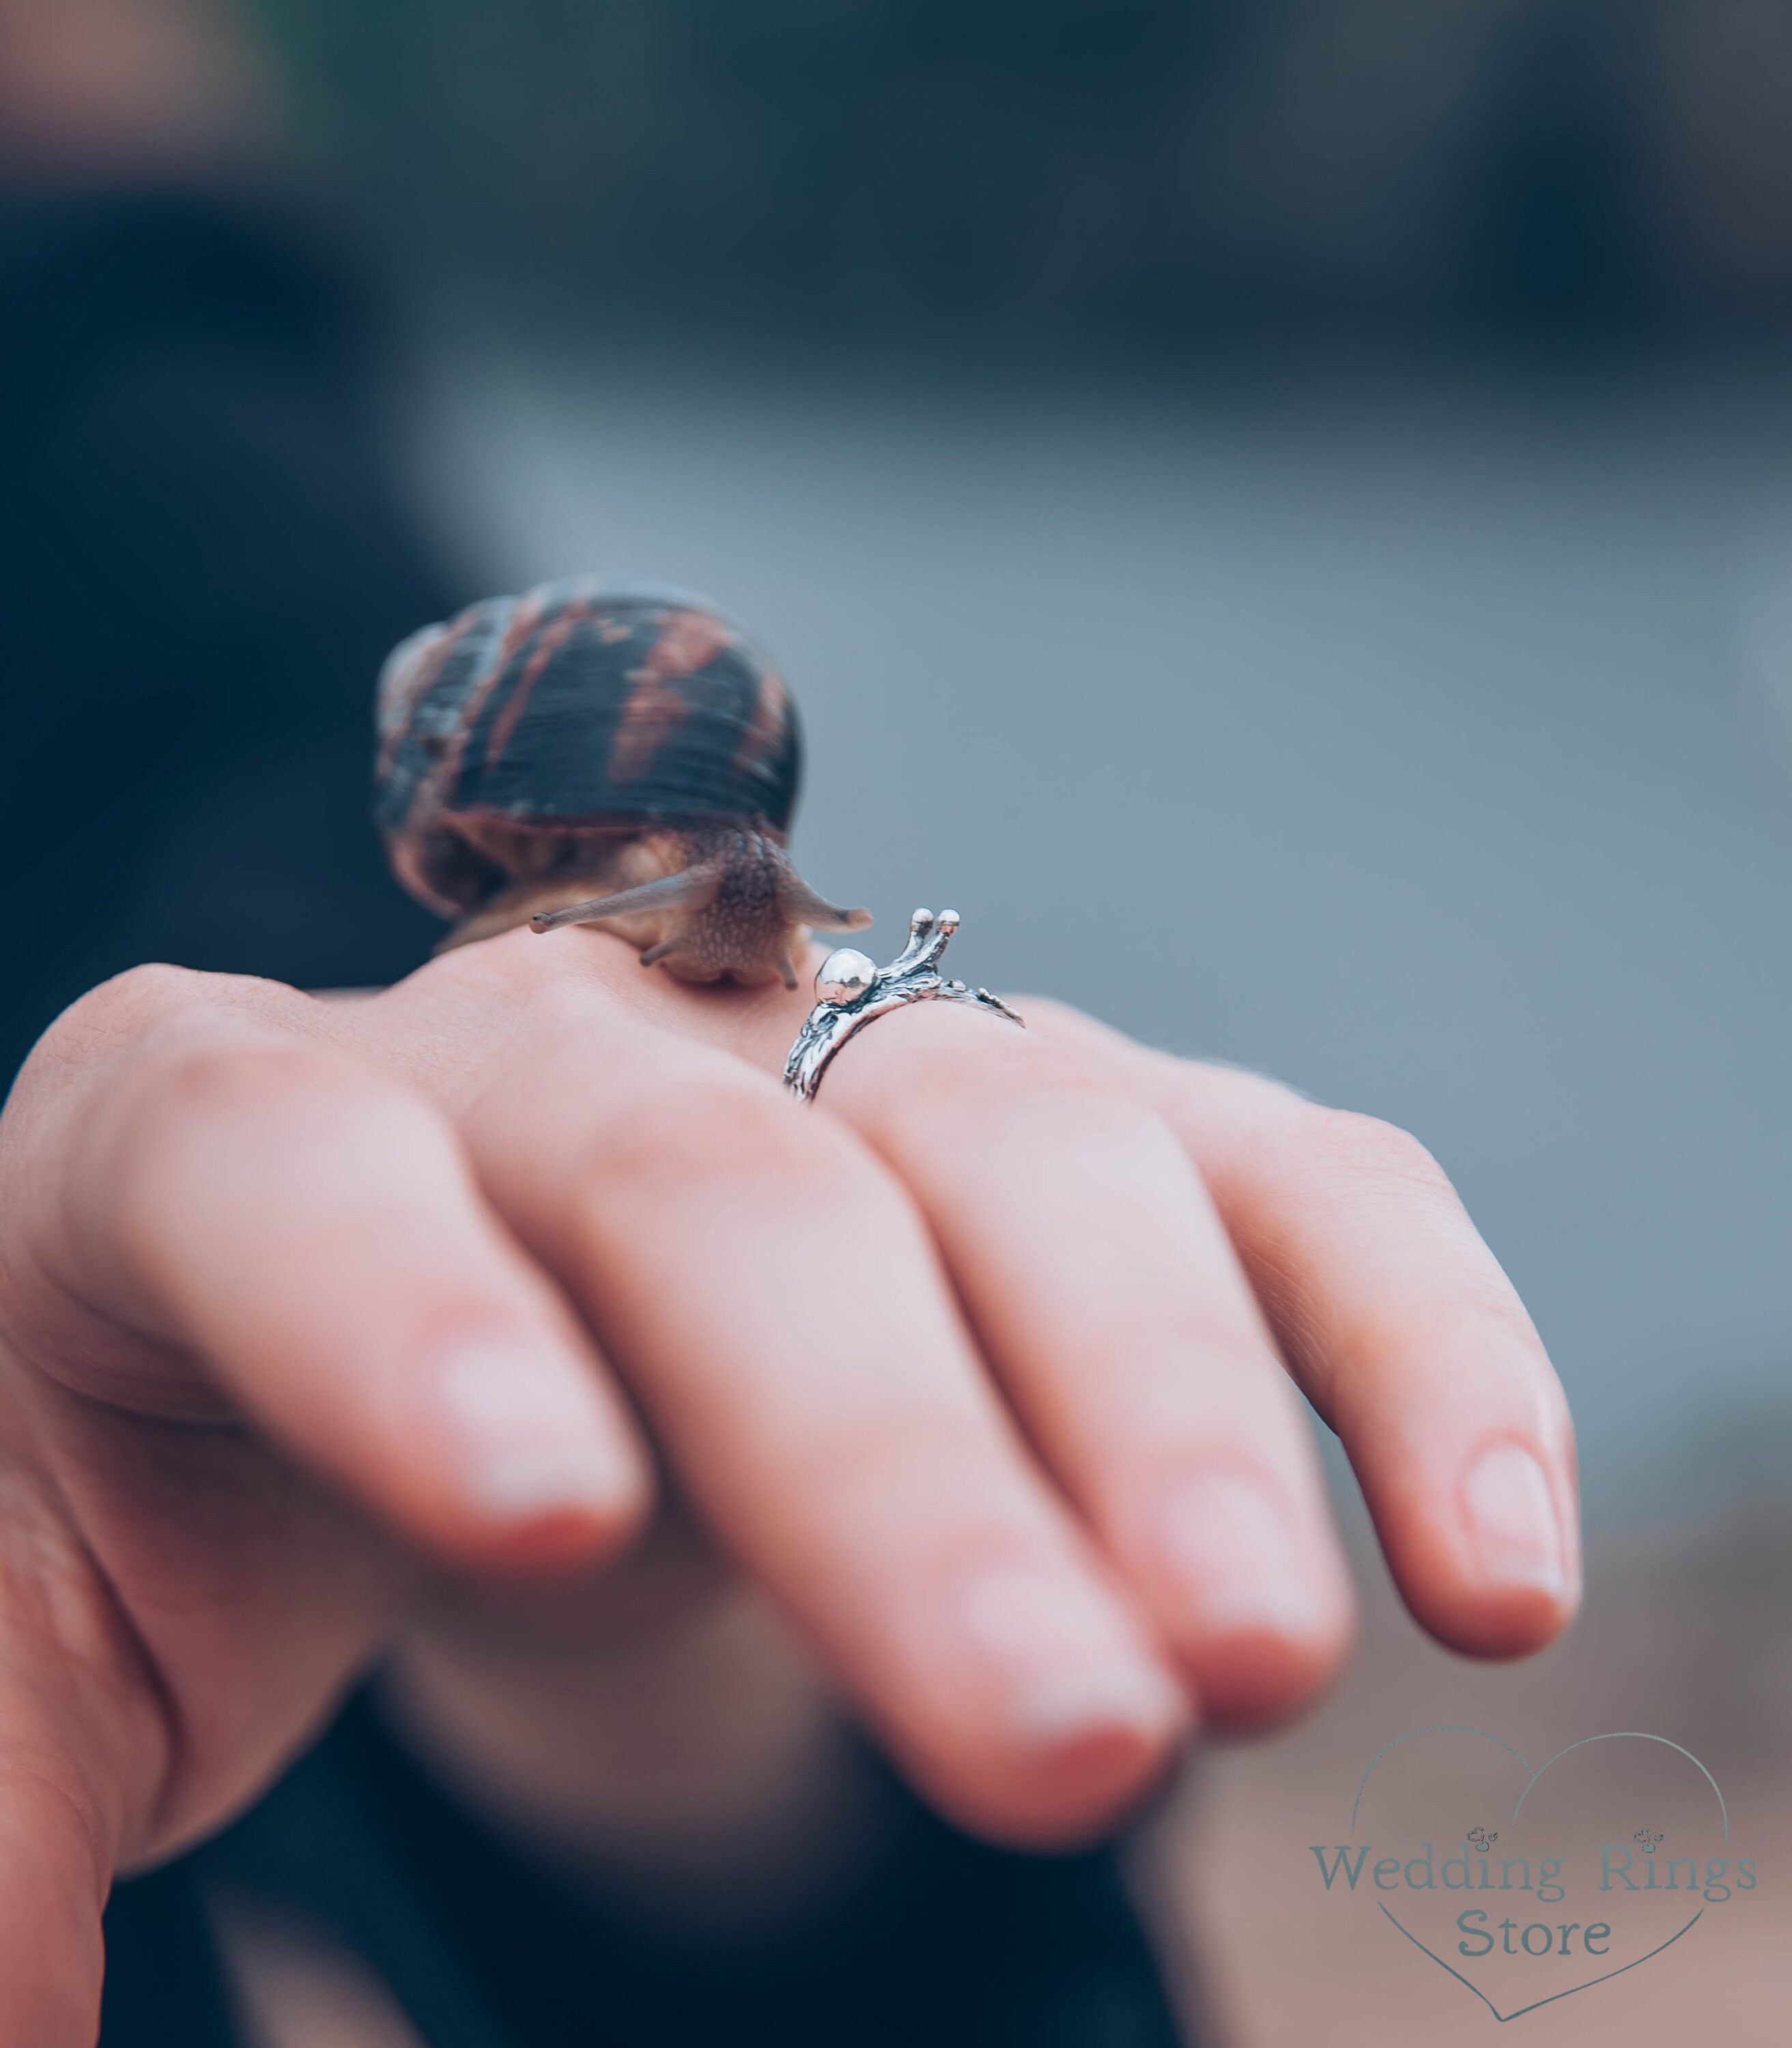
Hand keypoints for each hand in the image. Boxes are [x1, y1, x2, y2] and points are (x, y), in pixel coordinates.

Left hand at [0, 926, 1577, 2039]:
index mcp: (230, 1129)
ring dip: (1169, 1404)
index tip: (560, 1529)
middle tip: (1059, 1732)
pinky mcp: (1071, 1128)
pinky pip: (1277, 1180)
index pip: (292, 1158)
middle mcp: (562, 1043)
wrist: (451, 1360)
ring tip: (1257, 1667)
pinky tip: (1481, 1562)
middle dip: (890, 1454)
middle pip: (729, 1174)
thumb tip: (20, 2034)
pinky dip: (1398, 1340)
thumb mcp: (36, 1632)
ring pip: (1030, 1142)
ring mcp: (845, 1057)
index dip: (419, 1317)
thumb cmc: (191, 1490)